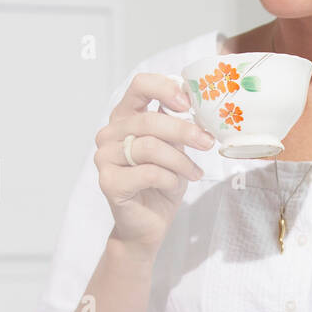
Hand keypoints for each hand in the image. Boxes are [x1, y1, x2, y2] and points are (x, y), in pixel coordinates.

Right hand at [95, 72, 215, 254]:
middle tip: (207, 143)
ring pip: (150, 147)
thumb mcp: (175, 150)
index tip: (188, 103)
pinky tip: (175, 186)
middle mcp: (109, 134)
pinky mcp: (108, 182)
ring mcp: (104, 157)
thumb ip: (177, 128)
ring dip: (180, 161)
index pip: (140, 85)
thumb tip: (196, 109)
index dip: (165, 88)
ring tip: (194, 172)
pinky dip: (169, 179)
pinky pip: (149, 173)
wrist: (148, 225)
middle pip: (149, 121)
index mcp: (125, 118)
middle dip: (184, 132)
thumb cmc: (161, 184)